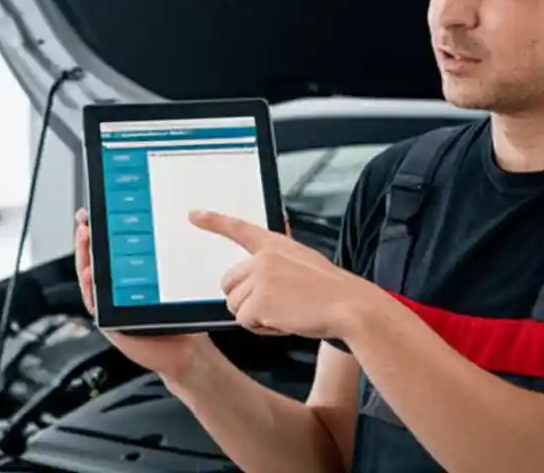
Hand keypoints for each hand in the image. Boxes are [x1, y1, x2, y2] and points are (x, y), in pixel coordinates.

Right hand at [74, 209, 210, 379]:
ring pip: (89, 280)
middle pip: (92, 262)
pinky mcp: (109, 325)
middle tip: (85, 223)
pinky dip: (90, 289)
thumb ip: (159, 266)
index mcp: (124, 281)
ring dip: (84, 259)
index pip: (106, 252)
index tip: (92, 214)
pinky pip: (96, 304)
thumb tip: (159, 233)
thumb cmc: (176, 317)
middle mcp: (112, 293)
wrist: (184, 350)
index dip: (96, 233)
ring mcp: (108, 308)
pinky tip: (90, 274)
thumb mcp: (167, 285)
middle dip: (85, 241)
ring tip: (84, 240)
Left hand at [190, 210, 383, 340]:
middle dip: (244, 300)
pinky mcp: (260, 301)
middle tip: (275, 307)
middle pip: (228, 284)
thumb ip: (276, 266)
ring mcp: (260, 277)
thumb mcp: (304, 264)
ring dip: (255, 317)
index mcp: (275, 245)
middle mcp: (263, 257)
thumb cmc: (331, 292)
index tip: (194, 214)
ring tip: (286, 313)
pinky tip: (286, 322)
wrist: (350, 307)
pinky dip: (262, 328)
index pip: (239, 229)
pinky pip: (245, 321)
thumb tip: (253, 282)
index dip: (214, 221)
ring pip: (235, 306)